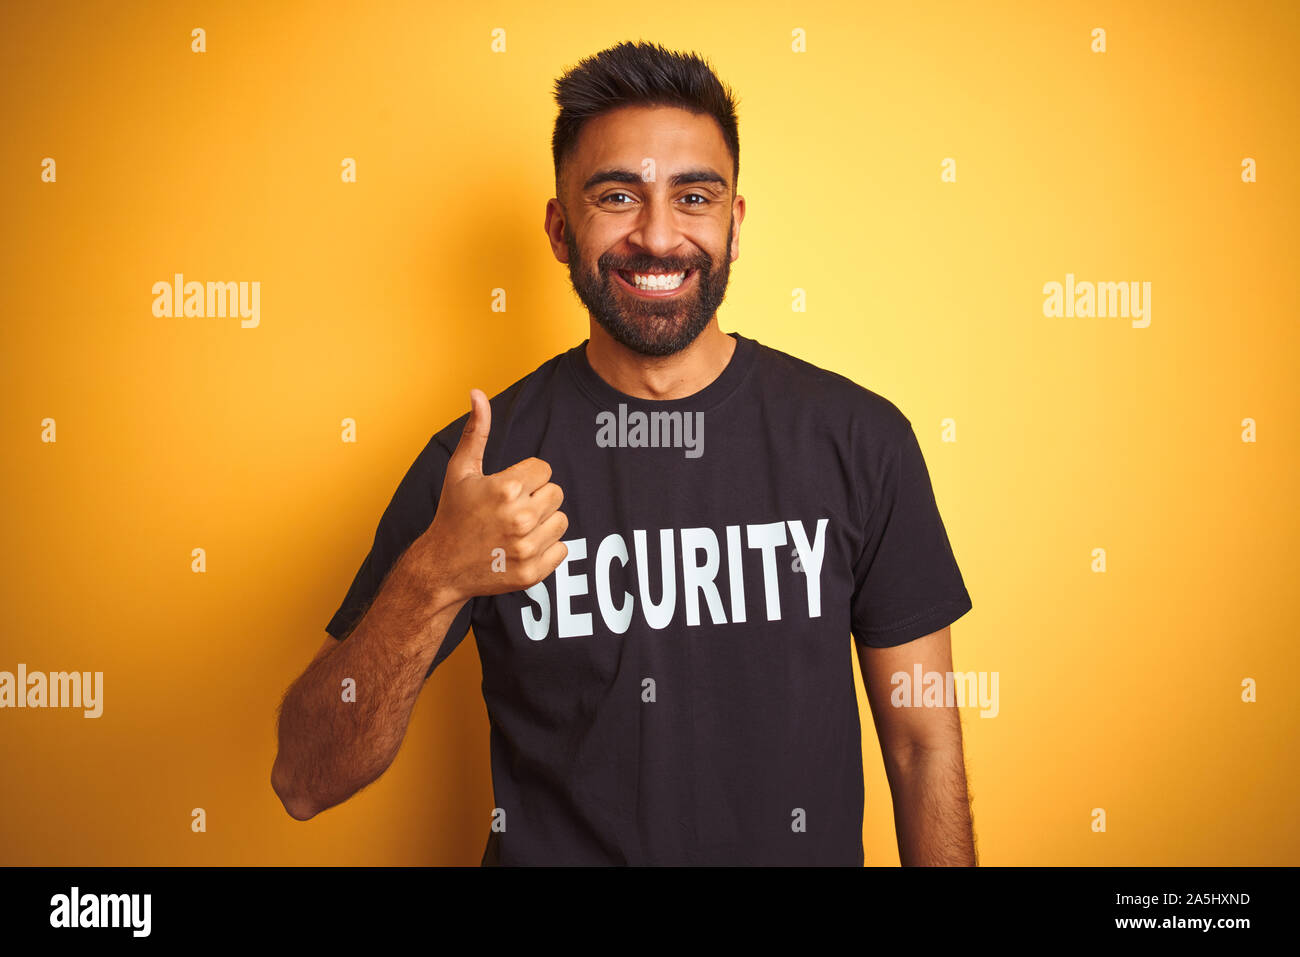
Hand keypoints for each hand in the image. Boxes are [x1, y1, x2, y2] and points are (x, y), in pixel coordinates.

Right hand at [417, 389, 567, 604]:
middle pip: (556, 493)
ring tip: (518, 528)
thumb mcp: (460, 470)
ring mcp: (527, 547)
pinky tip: (522, 547)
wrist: (442, 566)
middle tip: (512, 509)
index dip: (527, 477)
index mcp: (506, 487)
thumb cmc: (453, 514)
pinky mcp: (532, 571)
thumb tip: (478, 392)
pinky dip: (547, 549)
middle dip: (537, 498)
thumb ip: (476, 431)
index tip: (508, 489)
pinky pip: (562, 549)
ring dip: (544, 523)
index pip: (544, 470)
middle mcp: (519, 517)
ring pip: (561, 520)